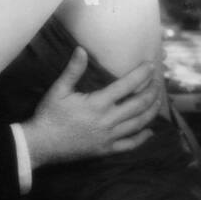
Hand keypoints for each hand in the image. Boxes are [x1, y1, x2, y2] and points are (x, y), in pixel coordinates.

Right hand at [21, 48, 161, 168]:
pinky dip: (142, 138)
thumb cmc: (49, 114)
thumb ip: (73, 70)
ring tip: (158, 100)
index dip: (141, 75)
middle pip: (138, 104)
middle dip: (152, 92)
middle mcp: (108, 119)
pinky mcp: (107, 149)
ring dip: (151, 111)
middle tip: (158, 82)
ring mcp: (109, 136)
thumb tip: (81, 50)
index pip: (126, 86)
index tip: (151, 66)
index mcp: (97, 103)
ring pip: (139, 123)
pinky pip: (130, 144)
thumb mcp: (58, 90)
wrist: (41, 143)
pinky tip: (149, 131)